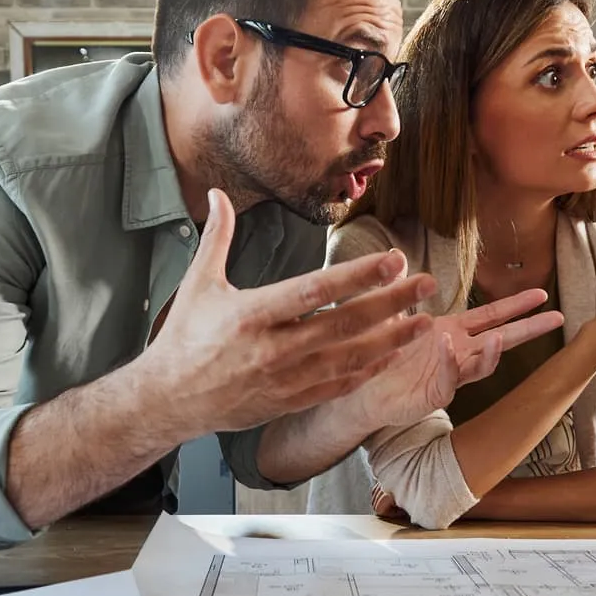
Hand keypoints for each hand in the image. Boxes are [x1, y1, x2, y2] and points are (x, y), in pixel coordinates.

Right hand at [140, 191, 436, 438]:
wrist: (170, 399)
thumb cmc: (184, 338)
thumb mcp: (198, 284)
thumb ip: (217, 237)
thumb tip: (217, 194)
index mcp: (251, 314)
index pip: (314, 291)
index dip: (357, 276)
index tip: (392, 260)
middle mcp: (273, 348)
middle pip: (343, 323)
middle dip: (390, 303)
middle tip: (426, 283)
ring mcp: (285, 379)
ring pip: (349, 358)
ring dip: (391, 339)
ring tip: (424, 320)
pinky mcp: (290, 401)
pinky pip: (339, 384)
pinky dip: (369, 369)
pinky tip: (393, 353)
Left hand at [341, 287, 563, 430]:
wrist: (361, 392)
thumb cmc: (383, 355)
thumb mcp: (389, 315)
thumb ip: (397, 287)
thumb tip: (395, 255)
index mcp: (454, 332)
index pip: (492, 315)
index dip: (516, 305)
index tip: (541, 293)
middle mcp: (458, 353)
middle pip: (501, 339)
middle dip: (529, 328)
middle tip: (556, 317)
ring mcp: (450, 375)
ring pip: (481, 365)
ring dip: (492, 351)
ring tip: (501, 336)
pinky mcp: (434, 394)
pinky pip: (448, 379)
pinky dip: (450, 361)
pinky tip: (448, 344)